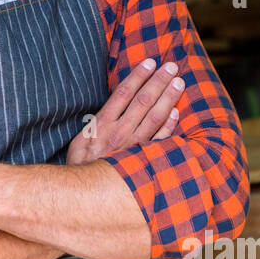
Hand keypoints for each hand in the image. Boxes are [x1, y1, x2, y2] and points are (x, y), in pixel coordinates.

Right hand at [66, 59, 183, 164]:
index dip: (138, 76)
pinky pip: (160, 140)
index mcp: (102, 125)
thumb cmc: (82, 166)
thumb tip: (112, 107)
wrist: (86, 195)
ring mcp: (133, 147)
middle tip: (171, 66)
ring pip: (155, 117)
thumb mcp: (81, 141)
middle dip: (158, 81)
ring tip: (178, 82)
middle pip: (143, 101)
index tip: (150, 62)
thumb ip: (96, 123)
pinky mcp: (143, 160)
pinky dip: (169, 126)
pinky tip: (176, 112)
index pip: (123, 93)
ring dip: (168, 98)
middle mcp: (119, 133)